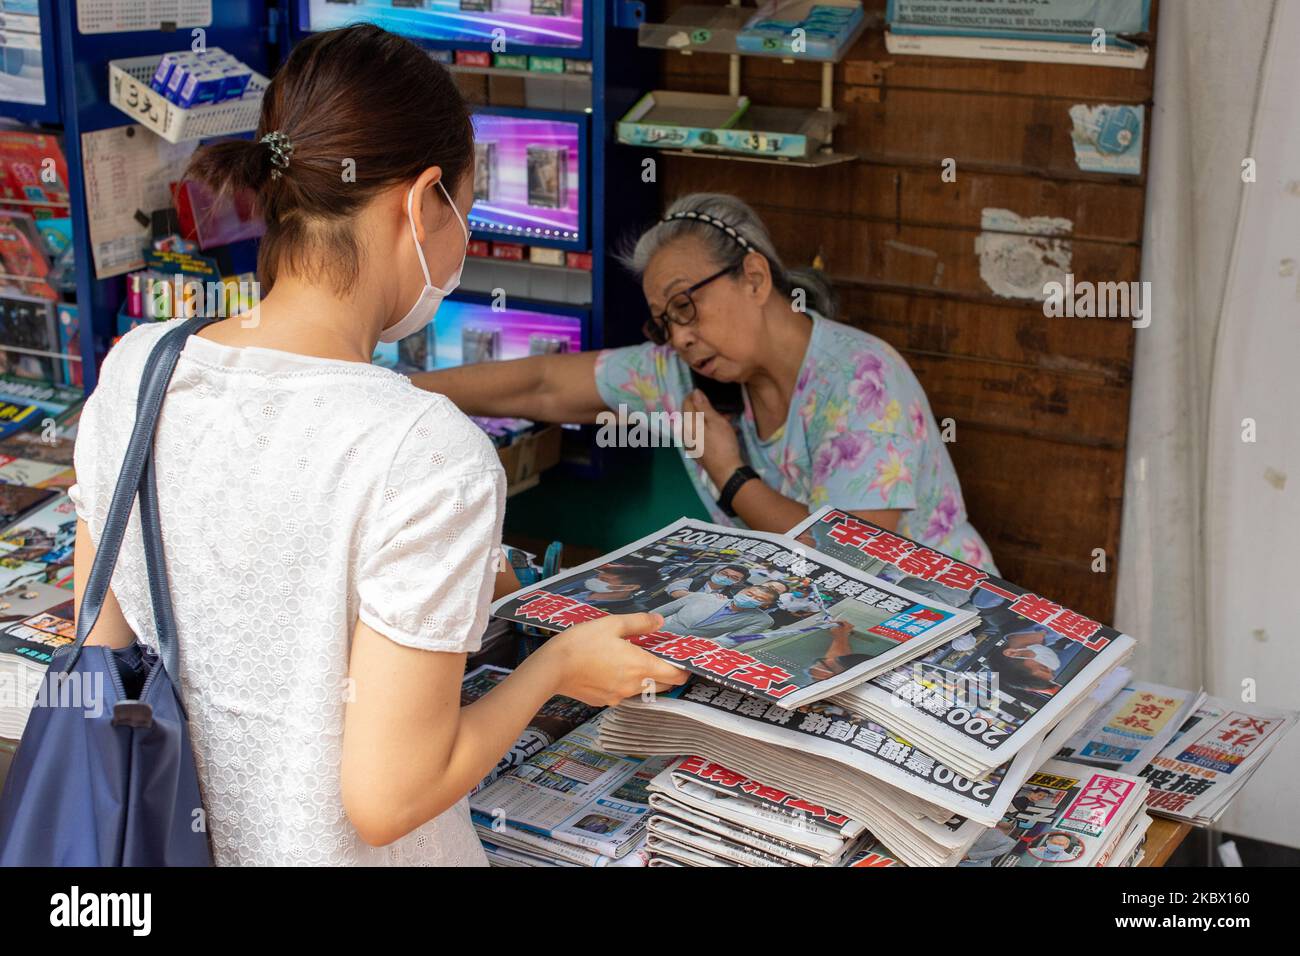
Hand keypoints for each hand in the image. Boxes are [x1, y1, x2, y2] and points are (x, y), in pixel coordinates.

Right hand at [542, 612, 687, 706]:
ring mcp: (618, 697)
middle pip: (662, 685)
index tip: (684, 661)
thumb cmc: (582, 643)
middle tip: (661, 658)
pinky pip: (622, 694)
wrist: (552, 668)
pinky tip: (611, 670)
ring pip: (642, 690)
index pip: (675, 675)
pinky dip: (624, 684)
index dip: (683, 669)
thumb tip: (660, 621)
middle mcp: (633, 686)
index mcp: (641, 666)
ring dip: (645, 679)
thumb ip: (639, 623)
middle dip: (667, 674)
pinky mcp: (603, 701)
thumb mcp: (612, 624)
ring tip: (634, 662)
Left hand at [683, 389, 742, 486]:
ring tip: (729, 420)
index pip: (686, 402)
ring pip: (699, 424)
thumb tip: (695, 392)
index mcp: (687, 424)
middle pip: (693, 414)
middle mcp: (685, 433)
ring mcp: (690, 443)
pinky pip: (702, 435)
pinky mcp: (697, 451)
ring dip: (712, 420)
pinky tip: (727, 432)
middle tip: (724, 410)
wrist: (726, 471)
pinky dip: (712, 430)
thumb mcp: (716, 421)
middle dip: (708, 409)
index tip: (709, 395)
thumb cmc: (722, 444)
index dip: (696, 395)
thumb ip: (704, 406)